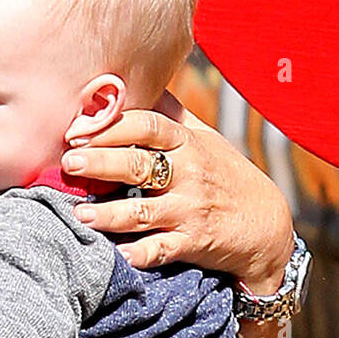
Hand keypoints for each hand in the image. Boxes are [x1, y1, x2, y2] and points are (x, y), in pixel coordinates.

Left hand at [61, 90, 293, 289]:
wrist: (267, 227)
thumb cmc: (229, 178)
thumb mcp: (207, 139)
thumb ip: (173, 115)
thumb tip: (144, 82)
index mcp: (188, 144)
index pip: (147, 125)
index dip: (112, 125)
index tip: (78, 130)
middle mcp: (189, 174)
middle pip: (139, 163)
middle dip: (102, 162)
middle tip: (70, 162)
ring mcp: (190, 210)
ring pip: (144, 211)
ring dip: (111, 214)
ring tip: (80, 214)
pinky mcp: (194, 243)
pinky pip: (163, 250)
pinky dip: (141, 254)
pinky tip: (120, 255)